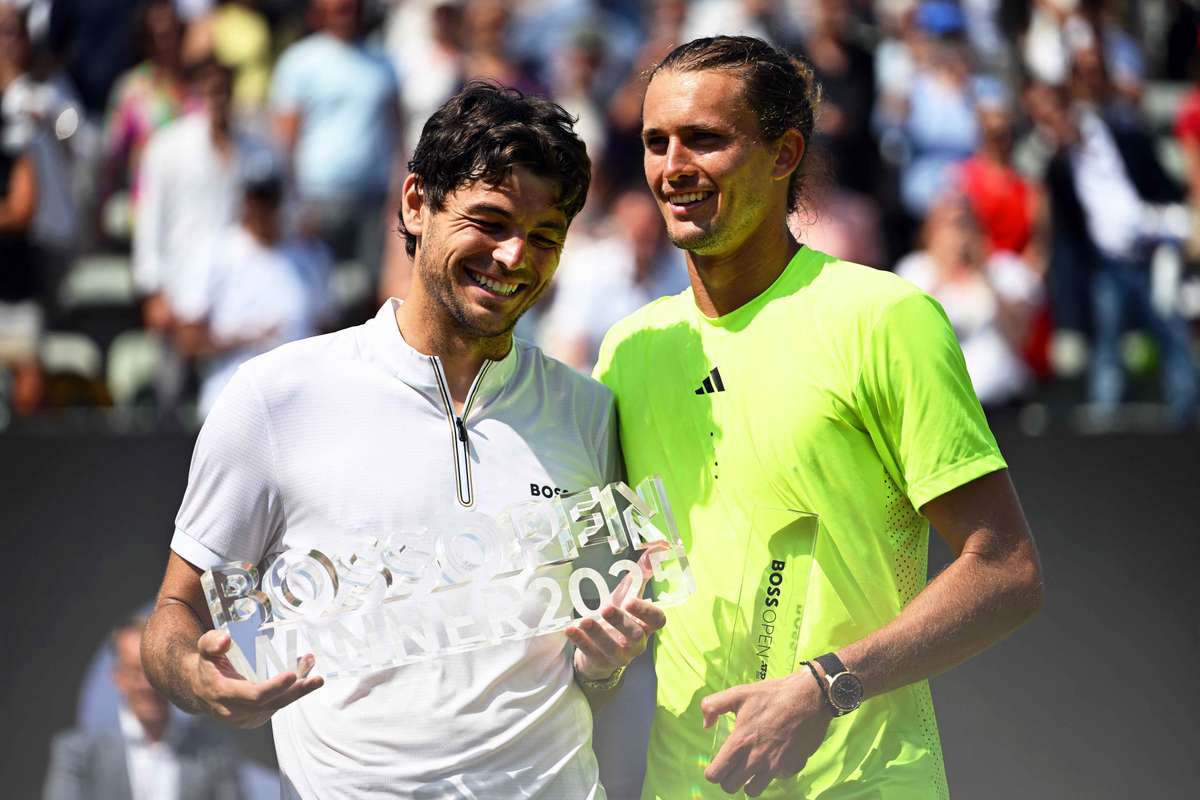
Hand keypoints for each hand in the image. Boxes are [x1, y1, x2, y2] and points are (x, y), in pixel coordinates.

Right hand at [189, 629, 323, 728]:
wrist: (199, 691)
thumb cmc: (207, 665)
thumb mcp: (204, 650)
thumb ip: (212, 642)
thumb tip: (226, 639)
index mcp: (223, 694)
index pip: (253, 696)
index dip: (274, 687)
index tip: (291, 675)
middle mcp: (235, 711)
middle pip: (272, 704)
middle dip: (297, 692)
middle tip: (317, 679)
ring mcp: (246, 718)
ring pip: (278, 704)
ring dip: (299, 688)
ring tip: (312, 668)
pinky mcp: (255, 719)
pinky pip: (277, 705)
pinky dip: (291, 691)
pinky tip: (302, 675)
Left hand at [567, 551, 666, 680]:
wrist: (600, 651)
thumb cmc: (618, 619)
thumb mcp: (628, 595)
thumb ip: (640, 574)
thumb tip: (657, 547)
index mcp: (646, 625)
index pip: (657, 620)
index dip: (647, 611)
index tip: (632, 600)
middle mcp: (637, 641)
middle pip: (635, 634)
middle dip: (621, 621)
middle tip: (606, 608)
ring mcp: (620, 655)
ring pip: (612, 647)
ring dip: (598, 633)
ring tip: (584, 620)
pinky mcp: (601, 662)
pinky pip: (592, 653)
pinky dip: (581, 641)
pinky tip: (571, 629)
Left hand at [701, 671, 831, 796]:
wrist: (810, 698)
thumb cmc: (773, 694)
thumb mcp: (738, 693)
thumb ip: (713, 706)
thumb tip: (705, 725)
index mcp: (740, 741)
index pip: (715, 774)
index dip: (712, 771)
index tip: (717, 764)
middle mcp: (756, 759)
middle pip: (730, 787)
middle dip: (728, 778)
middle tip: (733, 765)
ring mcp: (775, 766)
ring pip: (752, 791)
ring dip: (748, 781)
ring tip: (750, 767)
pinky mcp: (791, 768)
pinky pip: (775, 780)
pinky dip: (772, 773)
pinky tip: (774, 756)